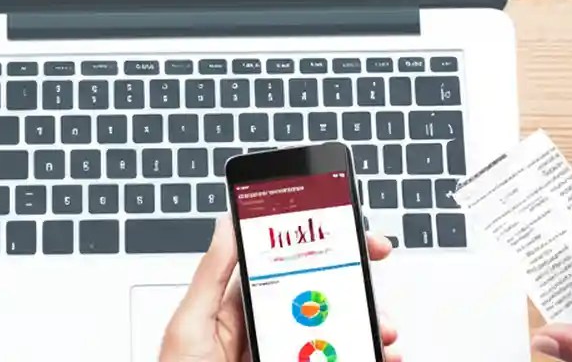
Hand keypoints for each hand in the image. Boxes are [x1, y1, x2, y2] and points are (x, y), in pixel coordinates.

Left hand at [160, 217, 400, 361]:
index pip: (287, 266)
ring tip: (381, 332)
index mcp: (240, 307)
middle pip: (323, 300)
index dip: (322, 248)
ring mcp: (283, 355)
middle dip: (356, 289)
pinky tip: (380, 356)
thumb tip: (229, 222)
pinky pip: (336, 359)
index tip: (353, 237)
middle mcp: (266, 330)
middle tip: (376, 282)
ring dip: (367, 328)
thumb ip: (211, 275)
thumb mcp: (190, 323)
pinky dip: (365, 356)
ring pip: (337, 335)